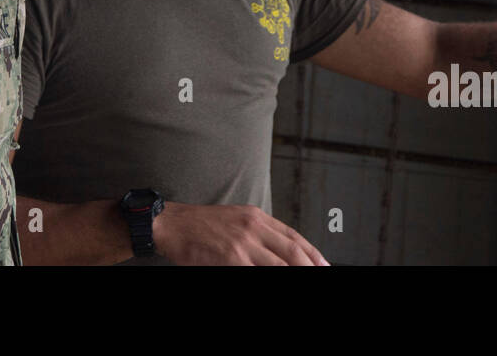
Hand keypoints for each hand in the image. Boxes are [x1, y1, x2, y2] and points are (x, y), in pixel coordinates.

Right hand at [154, 201, 328, 264]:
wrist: (172, 225)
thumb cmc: (201, 225)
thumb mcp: (235, 219)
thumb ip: (257, 231)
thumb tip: (279, 250)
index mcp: (256, 216)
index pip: (293, 236)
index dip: (312, 252)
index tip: (324, 265)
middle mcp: (253, 227)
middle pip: (292, 251)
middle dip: (310, 266)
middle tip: (323, 274)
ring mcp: (243, 243)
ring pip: (280, 264)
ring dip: (294, 273)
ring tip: (305, 279)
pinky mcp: (231, 258)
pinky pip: (257, 272)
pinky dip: (270, 277)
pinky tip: (273, 281)